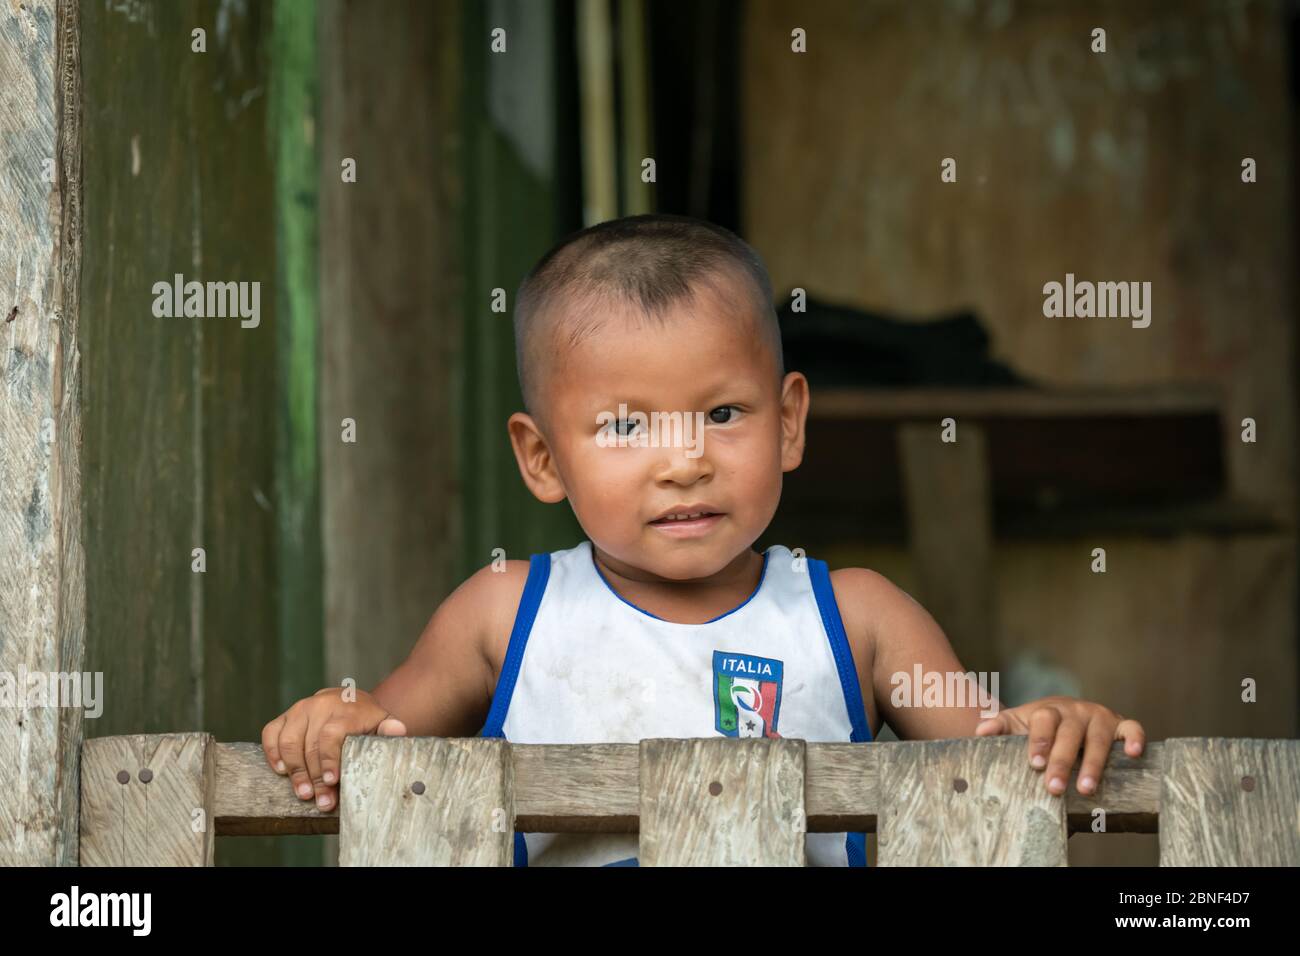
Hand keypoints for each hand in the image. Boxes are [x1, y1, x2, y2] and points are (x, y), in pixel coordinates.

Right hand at [261, 687, 407, 810]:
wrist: (353, 704)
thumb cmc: (368, 721)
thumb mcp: (383, 724)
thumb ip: (390, 729)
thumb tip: (398, 731)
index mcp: (346, 707)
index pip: (331, 734)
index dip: (329, 760)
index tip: (332, 781)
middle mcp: (320, 704)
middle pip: (310, 744)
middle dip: (315, 777)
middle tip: (321, 800)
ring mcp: (300, 709)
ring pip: (288, 741)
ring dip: (294, 771)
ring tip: (303, 793)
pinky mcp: (286, 716)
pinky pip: (271, 733)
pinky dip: (273, 753)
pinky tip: (282, 771)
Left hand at [974, 695, 1144, 796]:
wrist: (1061, 715)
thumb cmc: (1037, 726)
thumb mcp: (1016, 724)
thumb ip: (999, 726)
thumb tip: (980, 731)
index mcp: (1048, 711)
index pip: (1043, 723)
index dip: (1039, 741)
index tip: (1034, 763)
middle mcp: (1075, 711)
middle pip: (1069, 734)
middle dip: (1061, 762)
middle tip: (1054, 787)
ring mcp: (1099, 716)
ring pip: (1098, 737)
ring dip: (1093, 762)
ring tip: (1086, 788)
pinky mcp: (1120, 724)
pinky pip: (1132, 727)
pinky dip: (1134, 738)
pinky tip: (1132, 754)